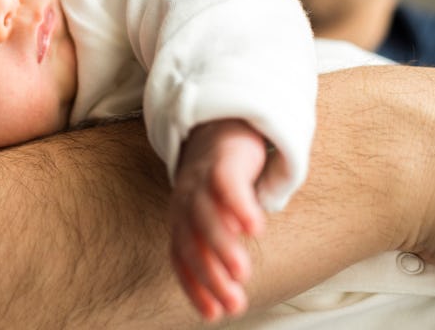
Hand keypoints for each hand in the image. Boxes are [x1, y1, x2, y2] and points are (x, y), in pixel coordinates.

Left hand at [169, 118, 266, 320]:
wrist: (222, 124)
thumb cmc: (219, 182)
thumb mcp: (214, 216)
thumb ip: (219, 250)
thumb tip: (228, 299)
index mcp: (181, 219)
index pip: (181, 258)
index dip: (195, 287)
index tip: (213, 314)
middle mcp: (185, 202)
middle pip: (192, 241)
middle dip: (211, 275)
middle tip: (233, 303)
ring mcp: (201, 180)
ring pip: (207, 215)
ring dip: (223, 246)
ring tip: (241, 273)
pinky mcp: (222, 160)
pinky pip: (227, 184)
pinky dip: (238, 207)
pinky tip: (253, 228)